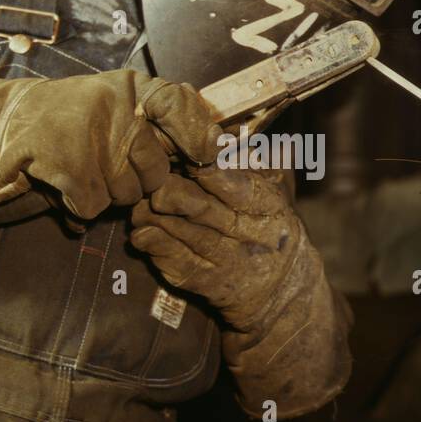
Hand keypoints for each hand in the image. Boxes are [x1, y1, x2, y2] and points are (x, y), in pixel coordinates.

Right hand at [0, 70, 221, 255]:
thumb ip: (151, 122)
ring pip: (126, 193)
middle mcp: (113, 102)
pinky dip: (77, 210)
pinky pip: (95, 206)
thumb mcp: (105, 113)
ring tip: (74, 174)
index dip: (197, 132)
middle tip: (102, 173)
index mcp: (127, 86)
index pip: (178, 101)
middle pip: (156, 169)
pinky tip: (59, 190)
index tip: (205, 156)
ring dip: (104, 197)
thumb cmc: (53, 131)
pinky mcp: (66, 160)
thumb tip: (212, 142)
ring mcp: (90, 130)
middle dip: (136, 186)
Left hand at [128, 165, 301, 331]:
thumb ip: (250, 163)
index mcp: (269, 205)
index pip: (236, 185)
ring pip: (188, 237)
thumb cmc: (270, 225)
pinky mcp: (210, 284)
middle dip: (173, 194)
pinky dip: (157, 249)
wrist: (283, 287)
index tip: (182, 156)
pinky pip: (180, 265)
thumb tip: (218, 133)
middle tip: (150, 182)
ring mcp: (230, 261)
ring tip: (137, 206)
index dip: (206, 172)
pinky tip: (140, 236)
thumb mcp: (274, 191)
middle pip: (205, 211)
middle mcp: (252, 235)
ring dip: (157, 220)